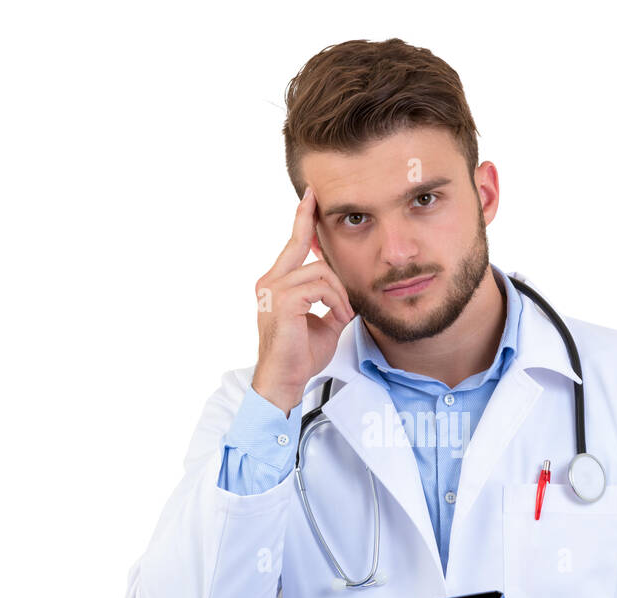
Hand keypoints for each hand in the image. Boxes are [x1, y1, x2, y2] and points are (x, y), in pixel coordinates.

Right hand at [251, 185, 355, 413]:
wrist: (285, 381)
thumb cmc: (300, 356)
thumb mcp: (322, 322)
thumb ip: (329, 301)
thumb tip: (347, 293)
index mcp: (276, 284)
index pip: (292, 246)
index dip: (302, 220)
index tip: (310, 197)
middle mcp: (270, 282)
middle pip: (302, 247)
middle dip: (318, 237)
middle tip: (329, 246)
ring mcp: (273, 290)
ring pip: (320, 271)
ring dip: (340, 294)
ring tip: (343, 317)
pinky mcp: (283, 302)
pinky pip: (321, 288)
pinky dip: (337, 302)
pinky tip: (339, 319)